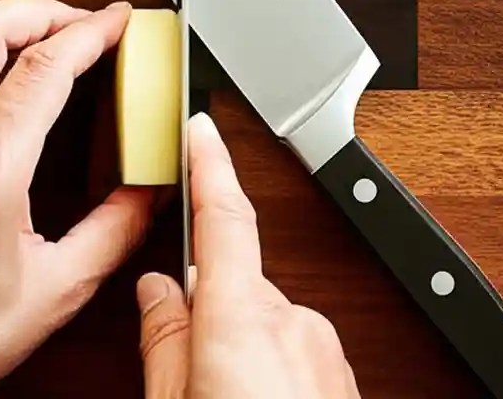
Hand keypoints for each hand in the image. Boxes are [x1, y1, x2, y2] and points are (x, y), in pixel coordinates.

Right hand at [136, 114, 359, 398]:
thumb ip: (163, 340)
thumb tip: (157, 292)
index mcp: (241, 318)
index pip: (224, 217)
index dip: (209, 165)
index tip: (201, 128)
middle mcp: (293, 323)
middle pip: (237, 288)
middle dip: (209, 316)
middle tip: (187, 372)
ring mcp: (326, 350)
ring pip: (267, 328)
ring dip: (242, 354)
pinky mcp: (346, 379)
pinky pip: (296, 357)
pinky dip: (273, 376)